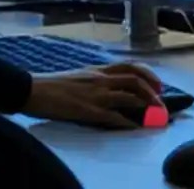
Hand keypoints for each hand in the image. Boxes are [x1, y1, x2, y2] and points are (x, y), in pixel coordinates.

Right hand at [21, 63, 164, 128]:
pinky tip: (134, 127)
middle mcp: (99, 79)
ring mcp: (95, 94)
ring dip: (146, 106)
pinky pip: (114, 116)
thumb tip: (109, 88)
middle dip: (153, 91)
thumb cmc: (50, 85)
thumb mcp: (77, 76)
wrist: (32, 89)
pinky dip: (128, 122)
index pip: (129, 66)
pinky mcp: (88, 110)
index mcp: (96, 70)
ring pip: (129, 96)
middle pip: (134, 80)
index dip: (148, 74)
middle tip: (161, 102)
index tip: (158, 84)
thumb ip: (94, 80)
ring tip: (155, 115)